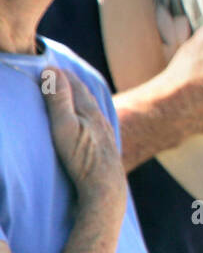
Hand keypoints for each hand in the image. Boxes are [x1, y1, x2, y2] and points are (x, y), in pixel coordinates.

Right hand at [42, 68, 126, 213]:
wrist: (106, 188)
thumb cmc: (82, 158)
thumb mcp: (64, 126)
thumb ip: (59, 99)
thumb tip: (52, 70)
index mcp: (90, 110)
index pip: (74, 84)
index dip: (60, 74)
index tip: (47, 65)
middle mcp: (101, 119)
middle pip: (85, 95)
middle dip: (71, 82)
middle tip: (57, 73)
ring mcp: (105, 133)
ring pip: (92, 109)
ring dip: (80, 98)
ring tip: (70, 92)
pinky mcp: (105, 148)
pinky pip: (95, 124)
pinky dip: (87, 115)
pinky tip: (86, 122)